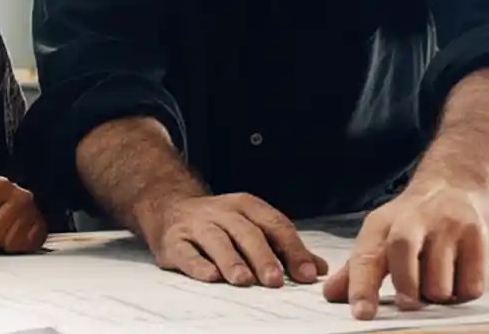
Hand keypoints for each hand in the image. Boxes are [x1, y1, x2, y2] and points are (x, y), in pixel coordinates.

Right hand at [137, 193, 327, 286]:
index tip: (307, 274)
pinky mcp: (174, 241)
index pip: (275, 225)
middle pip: (246, 232)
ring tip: (244, 280)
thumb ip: (284, 247)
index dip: (293, 250)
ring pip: (216, 240)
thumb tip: (318, 269)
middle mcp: (222, 212)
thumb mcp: (252, 226)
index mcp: (247, 207)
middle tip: (276, 280)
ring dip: (231, 260)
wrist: (169, 208)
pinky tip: (210, 276)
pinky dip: (198, 265)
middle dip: (263, 257)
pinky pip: (186, 252)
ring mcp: (197, 225)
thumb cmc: (219, 223)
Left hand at [323, 181, 488, 319]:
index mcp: (381, 225)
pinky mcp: (478, 235)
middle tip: (410, 300)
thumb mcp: (380, 235)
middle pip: (404, 262)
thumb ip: (357, 268)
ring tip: (438, 277)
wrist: (455, 183)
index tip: (362, 313)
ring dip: (438, 295)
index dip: (361, 287)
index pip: (366, 257)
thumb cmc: (412, 220)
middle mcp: (413, 221)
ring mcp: (447, 226)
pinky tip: (459, 274)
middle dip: (408, 289)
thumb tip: (331, 294)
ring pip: (440, 285)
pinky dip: (464, 291)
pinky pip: (472, 286)